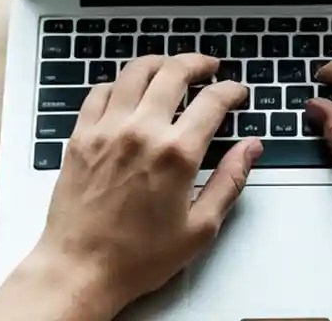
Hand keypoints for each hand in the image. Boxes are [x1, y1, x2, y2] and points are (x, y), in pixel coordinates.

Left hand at [0, 55, 260, 320]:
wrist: (80, 269)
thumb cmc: (137, 257)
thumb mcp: (200, 227)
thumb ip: (230, 181)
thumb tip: (251, 149)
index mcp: (176, 154)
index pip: (213, 101)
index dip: (231, 89)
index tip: (237, 91)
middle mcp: (141, 132)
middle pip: (174, 72)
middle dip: (198, 63)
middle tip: (209, 66)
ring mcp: (106, 130)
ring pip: (135, 72)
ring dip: (159, 63)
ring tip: (172, 67)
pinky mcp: (80, 137)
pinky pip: (100, 92)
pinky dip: (119, 83)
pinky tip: (128, 90)